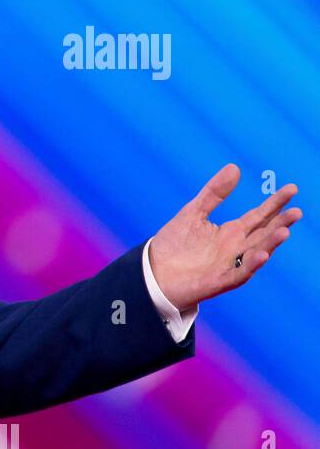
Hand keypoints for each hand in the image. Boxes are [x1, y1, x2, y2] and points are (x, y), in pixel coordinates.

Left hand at [149, 164, 301, 311]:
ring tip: (284, 231)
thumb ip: (214, 193)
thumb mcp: (193, 212)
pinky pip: (239, 274)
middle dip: (280, 223)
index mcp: (231, 232)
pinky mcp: (219, 281)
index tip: (292, 188)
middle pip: (263, 234)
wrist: (152, 272)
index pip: (259, 215)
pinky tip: (261, 255)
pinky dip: (251, 265)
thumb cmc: (174, 244)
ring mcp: (230, 265)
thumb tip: (234, 167)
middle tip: (296, 211)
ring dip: (270, 244)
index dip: (275, 203)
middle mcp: (236, 248)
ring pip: (256, 254)